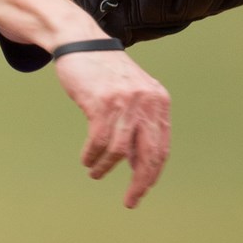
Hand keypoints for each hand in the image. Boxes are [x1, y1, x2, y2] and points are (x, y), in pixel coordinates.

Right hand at [53, 48, 170, 209]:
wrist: (80, 42)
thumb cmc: (104, 73)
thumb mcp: (131, 96)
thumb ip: (139, 126)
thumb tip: (137, 165)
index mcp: (158, 101)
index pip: (162, 148)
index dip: (151, 174)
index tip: (140, 191)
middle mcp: (147, 101)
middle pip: (149, 154)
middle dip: (139, 183)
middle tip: (130, 200)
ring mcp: (125, 101)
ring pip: (119, 150)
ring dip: (106, 167)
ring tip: (96, 172)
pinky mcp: (102, 101)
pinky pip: (99, 140)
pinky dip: (92, 155)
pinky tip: (87, 159)